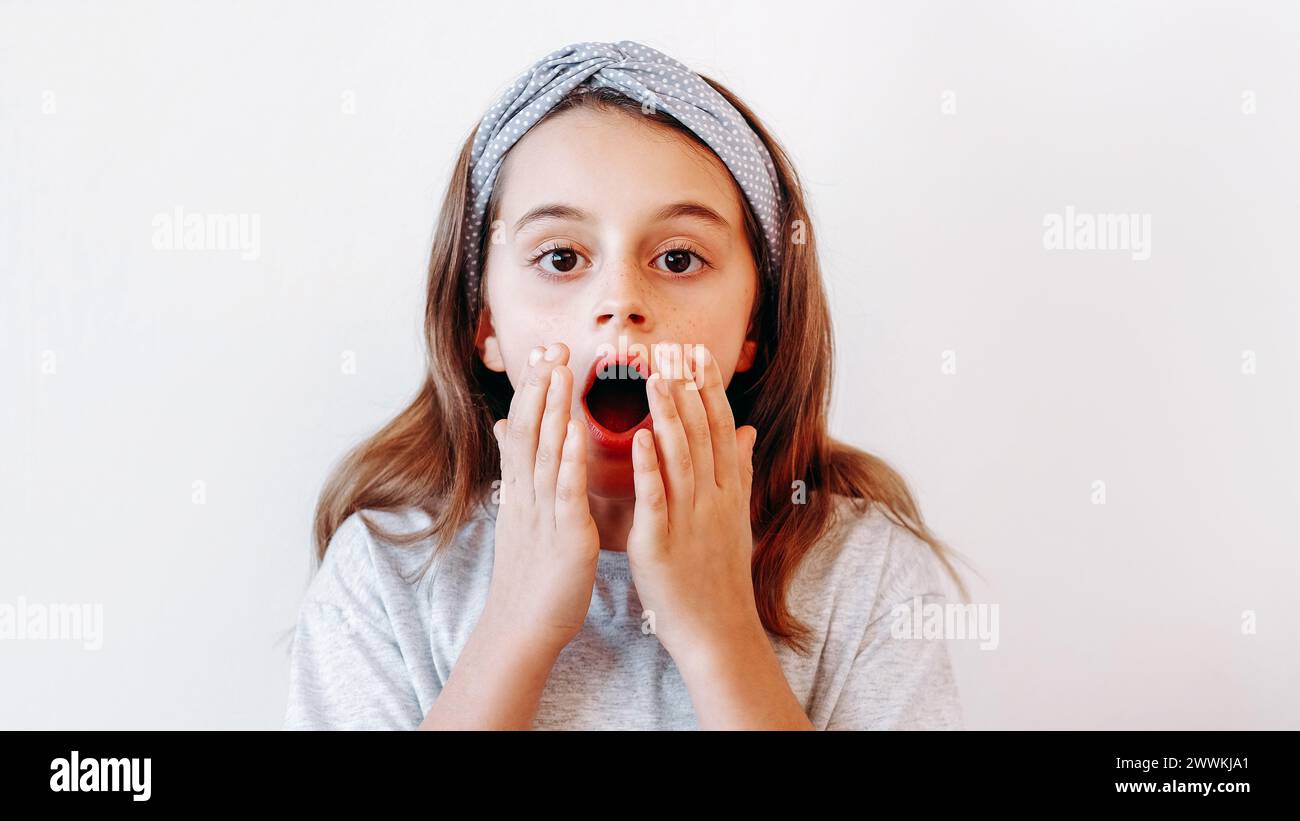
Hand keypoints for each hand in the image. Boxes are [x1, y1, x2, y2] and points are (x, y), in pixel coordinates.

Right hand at [485, 342, 599, 654]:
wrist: (524, 625)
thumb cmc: (532, 572)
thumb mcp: (522, 512)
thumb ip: (518, 467)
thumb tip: (506, 424)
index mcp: (524, 489)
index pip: (525, 428)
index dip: (533, 389)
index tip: (543, 353)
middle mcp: (529, 494)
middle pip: (530, 430)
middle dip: (540, 386)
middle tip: (550, 345)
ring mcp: (544, 513)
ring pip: (545, 451)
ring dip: (552, 409)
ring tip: (560, 371)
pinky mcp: (564, 534)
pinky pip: (566, 490)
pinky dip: (569, 458)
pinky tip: (576, 429)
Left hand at [625, 342, 761, 669]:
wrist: (719, 631)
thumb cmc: (721, 576)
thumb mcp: (736, 518)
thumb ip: (738, 472)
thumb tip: (748, 431)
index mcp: (728, 491)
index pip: (721, 428)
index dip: (709, 388)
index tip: (698, 352)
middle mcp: (713, 499)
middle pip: (702, 433)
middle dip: (688, 388)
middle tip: (674, 347)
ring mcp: (689, 519)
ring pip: (680, 458)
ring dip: (668, 415)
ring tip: (653, 377)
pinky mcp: (662, 543)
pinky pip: (656, 498)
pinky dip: (650, 467)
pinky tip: (640, 438)